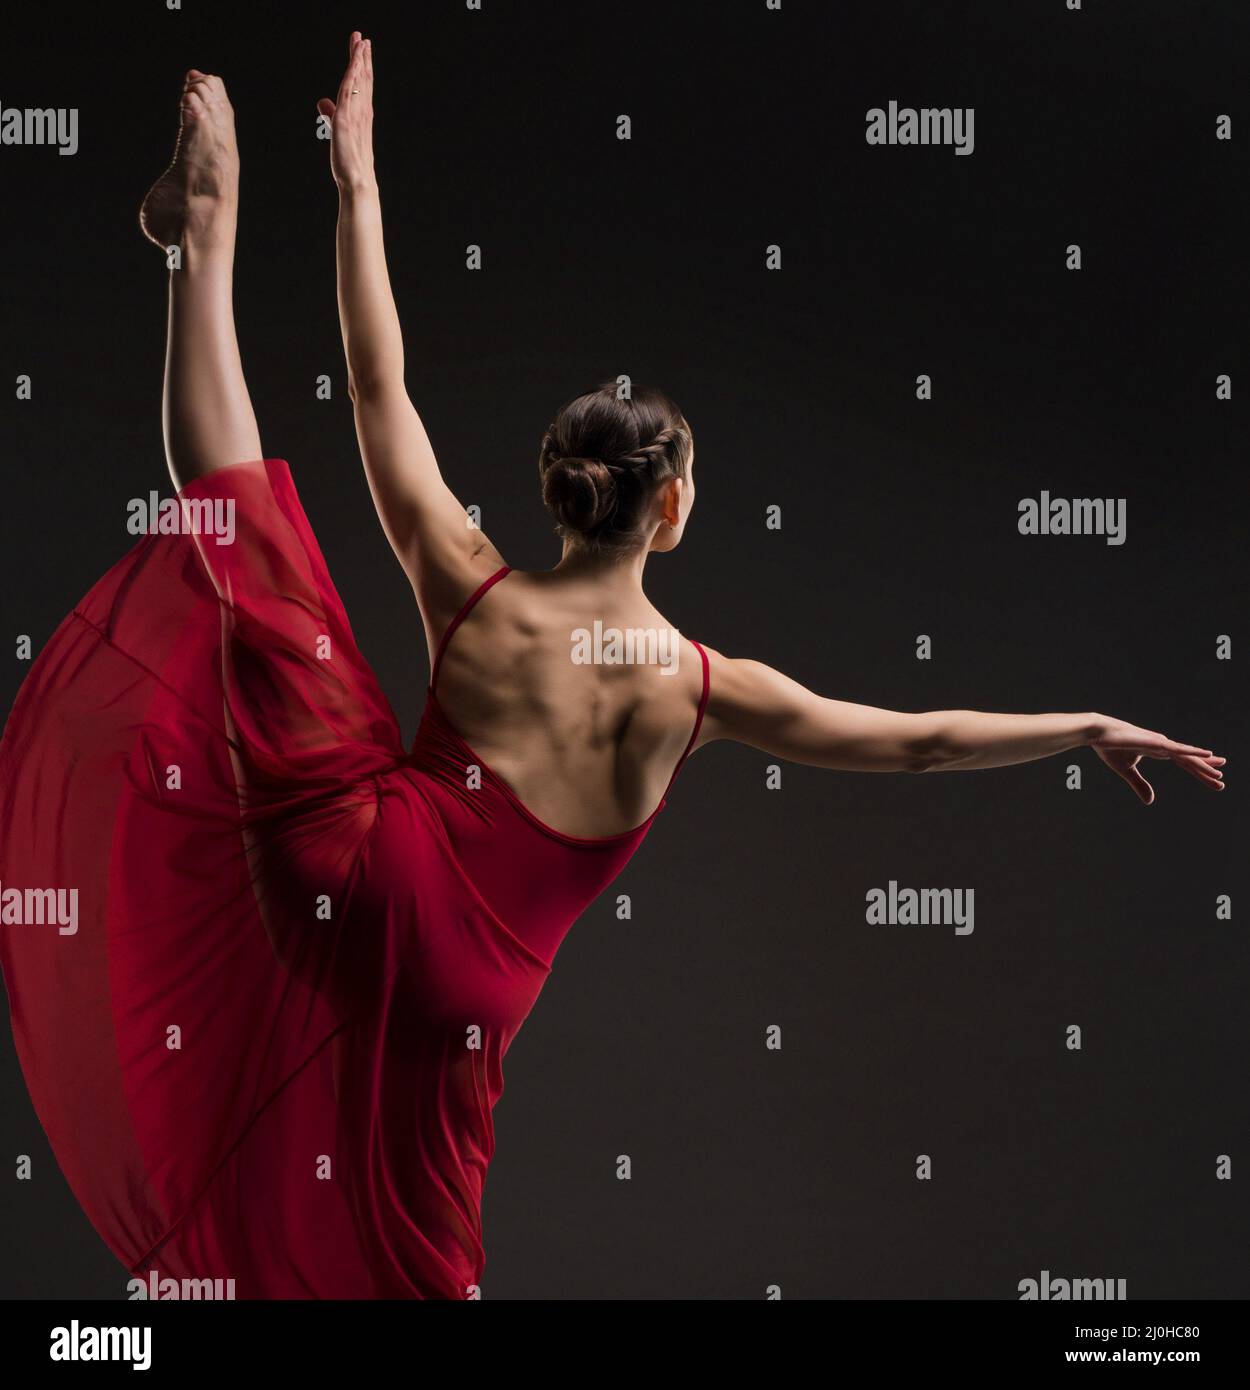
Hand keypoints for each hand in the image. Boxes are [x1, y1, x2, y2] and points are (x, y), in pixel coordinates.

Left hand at [317, 32, 374, 191]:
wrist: (357, 183)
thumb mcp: (337, 134)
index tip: (362, 50)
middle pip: (363, 80)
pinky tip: (353, 62)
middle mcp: (362, 113)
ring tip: (360, 42)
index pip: (362, 87)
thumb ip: (331, 115)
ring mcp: (356, 115)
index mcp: (362, 116)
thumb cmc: (349, 164)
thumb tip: (323, 101)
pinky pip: (349, 92)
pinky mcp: (345, 120)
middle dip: (362, 58)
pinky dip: (352, 75)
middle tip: (363, 38)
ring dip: (359, 60)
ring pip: (358, 82)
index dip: (362, 68)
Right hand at [1091, 716, 1224, 803]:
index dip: (1197, 770)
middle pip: (1188, 760)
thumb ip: (1140, 784)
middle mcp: (1163, 746)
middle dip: (1204, 770)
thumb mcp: (1126, 771)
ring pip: (1186, 756)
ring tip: (1219, 775)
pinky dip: (1193, 751)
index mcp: (1157, 751)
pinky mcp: (1155, 742)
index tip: (1211, 777)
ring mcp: (1160, 743)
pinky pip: (1177, 748)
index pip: (1182, 762)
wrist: (1097, 733)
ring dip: (1203, 766)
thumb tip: (1151, 802)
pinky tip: (1207, 754)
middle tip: (1220, 781)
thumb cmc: (1109, 747)